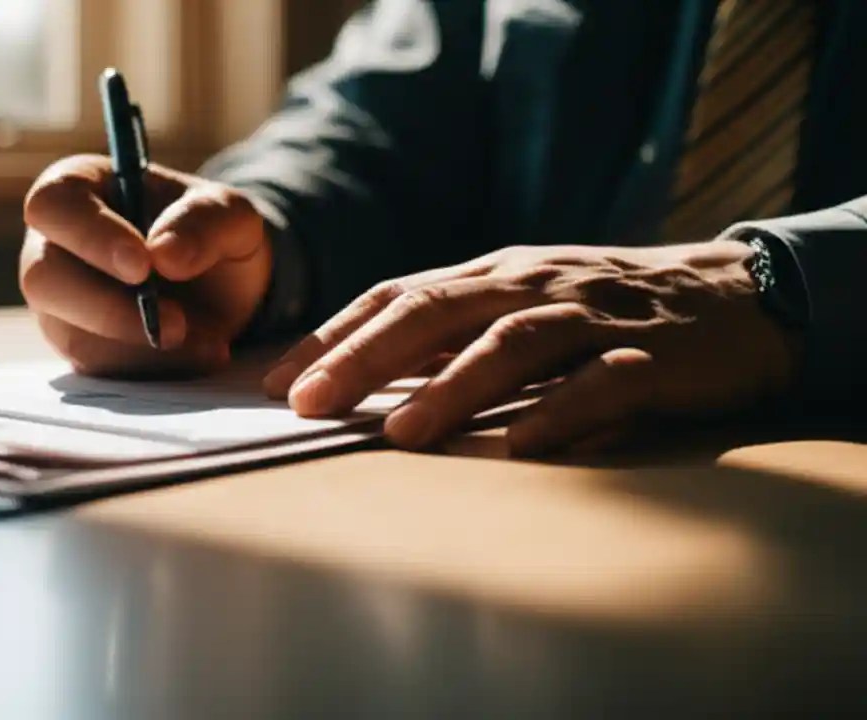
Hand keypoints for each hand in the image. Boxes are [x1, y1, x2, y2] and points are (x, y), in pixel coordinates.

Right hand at [20, 155, 271, 376]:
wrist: (222, 287)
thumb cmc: (209, 232)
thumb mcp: (229, 214)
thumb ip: (204, 221)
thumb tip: (164, 255)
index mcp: (80, 188)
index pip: (54, 204)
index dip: (90, 235)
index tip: (142, 266)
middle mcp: (54, 246)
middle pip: (43, 277)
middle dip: (108, 307)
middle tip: (175, 323)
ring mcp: (61, 303)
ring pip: (71, 334)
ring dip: (141, 345)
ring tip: (206, 339)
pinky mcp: (80, 347)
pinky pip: (101, 367)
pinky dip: (153, 367)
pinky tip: (198, 353)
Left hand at [263, 241, 798, 455]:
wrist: (735, 294)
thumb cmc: (603, 308)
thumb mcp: (520, 304)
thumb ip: (452, 330)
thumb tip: (358, 373)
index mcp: (493, 273)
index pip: (398, 295)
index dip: (334, 335)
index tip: (277, 380)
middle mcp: (532, 285)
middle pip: (436, 311)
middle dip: (364, 356)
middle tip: (307, 402)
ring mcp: (594, 317)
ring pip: (512, 344)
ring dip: (451, 388)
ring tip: (398, 433)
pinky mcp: (655, 354)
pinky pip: (603, 382)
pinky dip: (560, 411)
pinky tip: (519, 446)